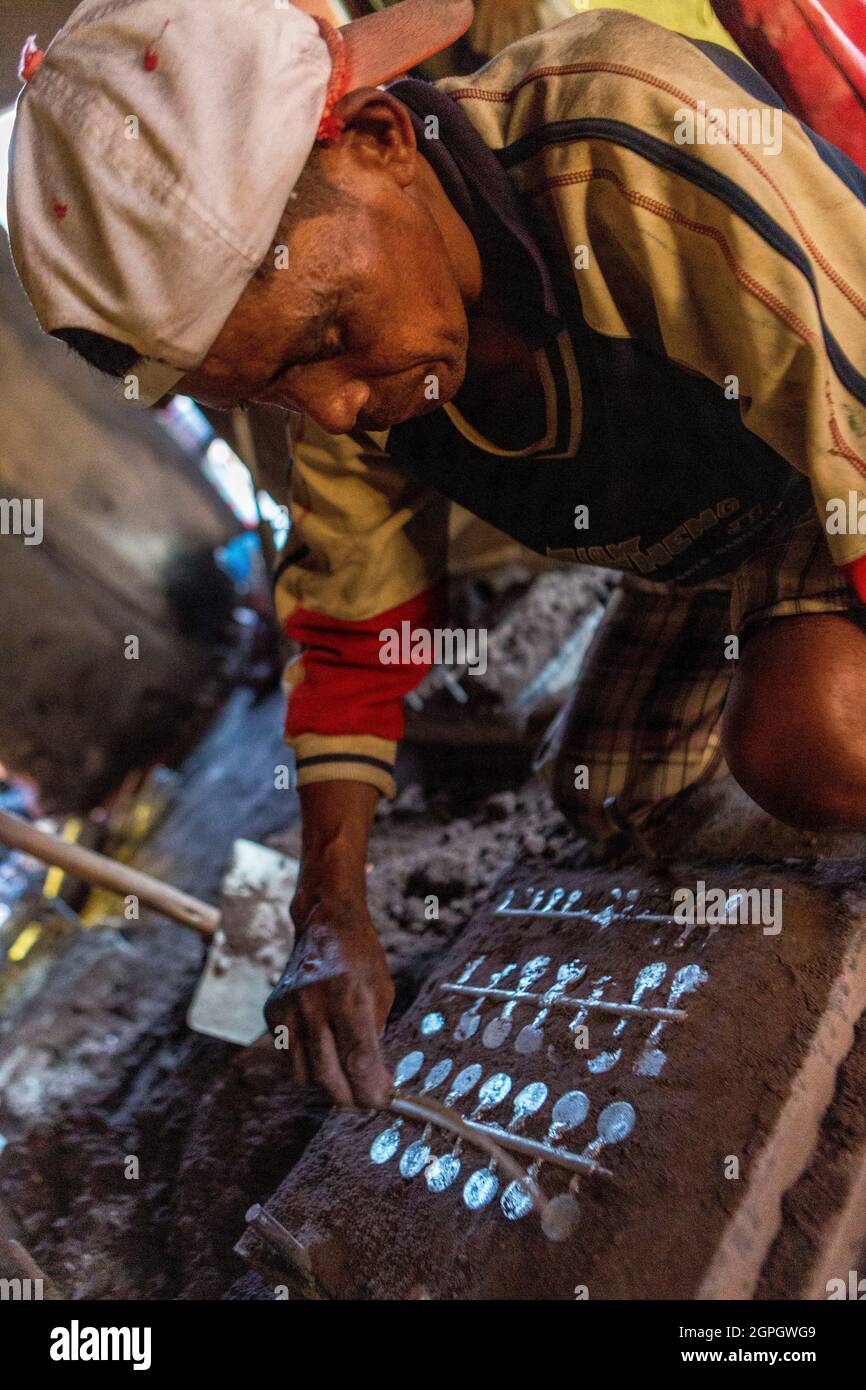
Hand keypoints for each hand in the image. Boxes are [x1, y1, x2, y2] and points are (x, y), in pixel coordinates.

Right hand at [265, 895, 393, 1108]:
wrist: (324, 923)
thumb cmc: (361, 957)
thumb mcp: (382, 991)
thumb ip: (375, 1035)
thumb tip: (371, 1078)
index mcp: (349, 996)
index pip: (359, 1059)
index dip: (372, 1089)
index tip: (383, 1101)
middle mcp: (314, 1003)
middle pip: (328, 1075)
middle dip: (350, 1098)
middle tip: (364, 1101)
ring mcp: (289, 1008)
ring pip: (305, 1073)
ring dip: (327, 1083)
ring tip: (345, 1074)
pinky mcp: (272, 1011)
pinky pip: (289, 1056)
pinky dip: (307, 1062)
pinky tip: (322, 1046)